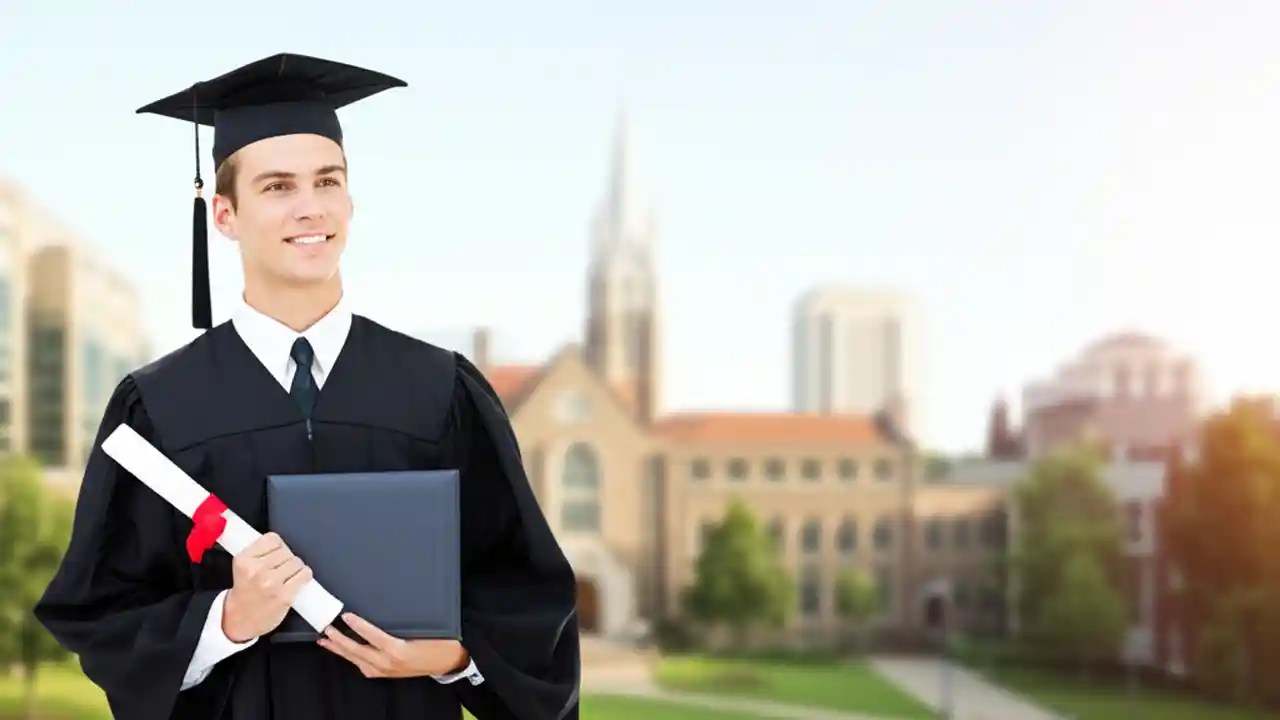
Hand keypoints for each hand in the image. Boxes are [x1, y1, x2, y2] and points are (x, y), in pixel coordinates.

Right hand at [222, 532, 311, 641]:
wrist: (238, 621)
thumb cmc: (244, 593)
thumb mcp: (243, 567)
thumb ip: (259, 553)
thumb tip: (282, 544)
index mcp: (243, 560)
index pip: (272, 539)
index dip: (277, 547)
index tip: (276, 555)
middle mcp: (256, 570)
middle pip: (286, 551)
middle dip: (286, 559)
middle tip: (280, 570)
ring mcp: (271, 583)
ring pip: (297, 562)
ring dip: (296, 568)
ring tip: (286, 577)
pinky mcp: (284, 596)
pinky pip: (304, 575)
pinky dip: (304, 576)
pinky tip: (296, 582)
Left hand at [317, 612, 469, 678]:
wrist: (448, 662)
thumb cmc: (439, 643)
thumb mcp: (423, 630)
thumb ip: (403, 623)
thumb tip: (385, 607)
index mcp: (397, 650)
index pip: (371, 636)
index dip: (357, 625)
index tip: (345, 616)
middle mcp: (388, 663)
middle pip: (356, 651)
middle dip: (338, 640)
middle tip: (326, 628)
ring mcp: (385, 671)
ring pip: (356, 660)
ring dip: (340, 650)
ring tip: (326, 640)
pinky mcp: (385, 674)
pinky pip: (362, 666)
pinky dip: (351, 658)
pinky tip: (345, 652)